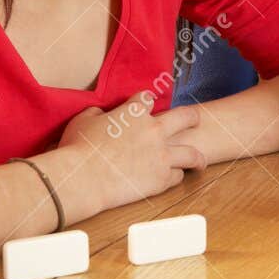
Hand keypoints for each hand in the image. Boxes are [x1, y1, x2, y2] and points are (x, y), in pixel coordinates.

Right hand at [40, 91, 205, 220]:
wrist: (82, 179)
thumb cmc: (78, 148)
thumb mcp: (83, 120)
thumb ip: (97, 113)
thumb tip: (101, 114)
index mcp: (135, 113)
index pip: (147, 99)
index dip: (145, 101)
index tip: (146, 104)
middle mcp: (155, 130)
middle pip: (187, 117)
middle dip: (193, 118)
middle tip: (195, 121)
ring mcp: (161, 155)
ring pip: (193, 154)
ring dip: (197, 157)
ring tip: (200, 161)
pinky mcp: (160, 179)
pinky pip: (177, 176)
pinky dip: (174, 176)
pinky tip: (172, 177)